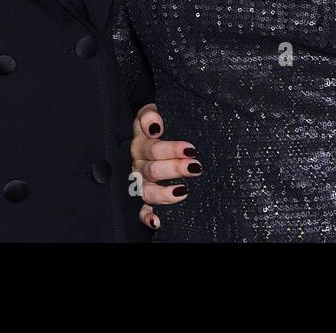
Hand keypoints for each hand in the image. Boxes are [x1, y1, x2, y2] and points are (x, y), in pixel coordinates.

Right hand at [129, 103, 201, 230]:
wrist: (144, 135)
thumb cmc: (153, 126)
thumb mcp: (150, 114)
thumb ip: (149, 116)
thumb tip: (154, 125)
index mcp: (141, 145)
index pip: (153, 148)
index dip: (171, 149)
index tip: (190, 149)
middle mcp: (139, 165)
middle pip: (154, 170)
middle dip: (176, 169)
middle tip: (195, 166)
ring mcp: (140, 183)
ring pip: (149, 192)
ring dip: (165, 193)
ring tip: (183, 191)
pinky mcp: (142, 198)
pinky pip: (141, 211)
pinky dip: (148, 217)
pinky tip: (157, 221)